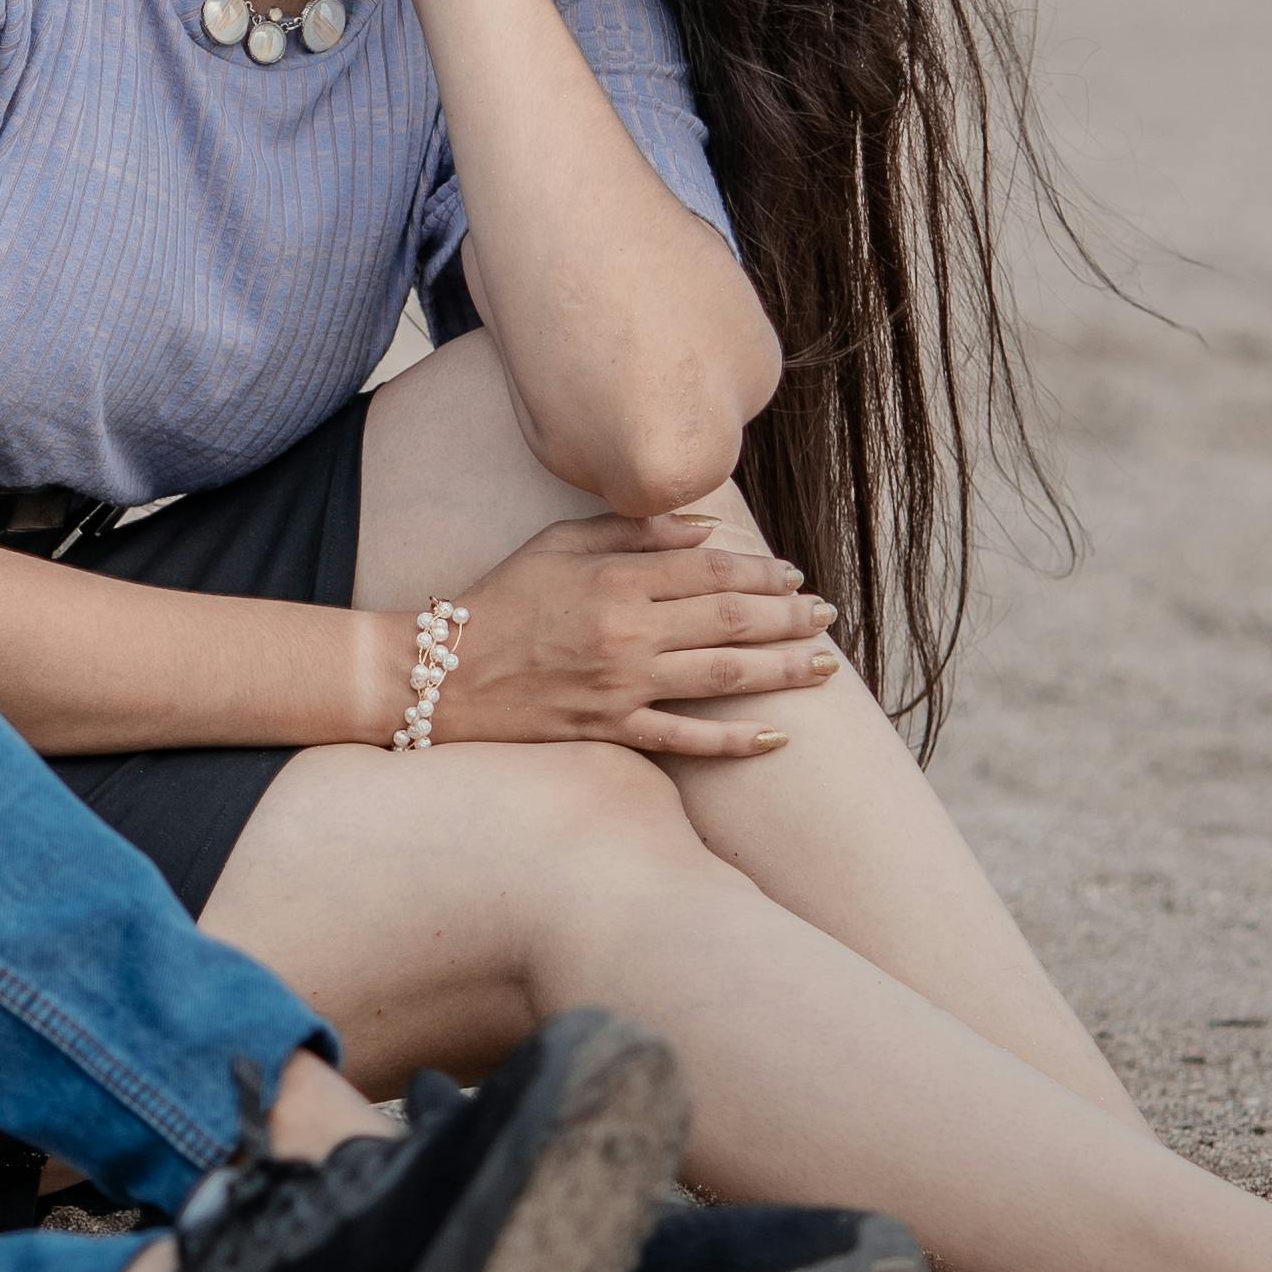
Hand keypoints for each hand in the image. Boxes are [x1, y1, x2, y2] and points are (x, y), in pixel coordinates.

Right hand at [422, 514, 842, 758]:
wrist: (442, 675)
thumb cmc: (500, 599)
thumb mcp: (557, 544)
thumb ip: (632, 531)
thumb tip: (705, 530)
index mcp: (615, 579)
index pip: (710, 571)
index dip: (760, 573)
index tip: (793, 576)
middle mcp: (627, 632)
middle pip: (730, 621)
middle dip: (788, 618)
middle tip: (828, 616)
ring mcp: (622, 685)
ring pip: (722, 676)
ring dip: (780, 670)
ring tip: (823, 667)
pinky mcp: (611, 729)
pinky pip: (684, 739)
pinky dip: (732, 742)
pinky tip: (774, 738)